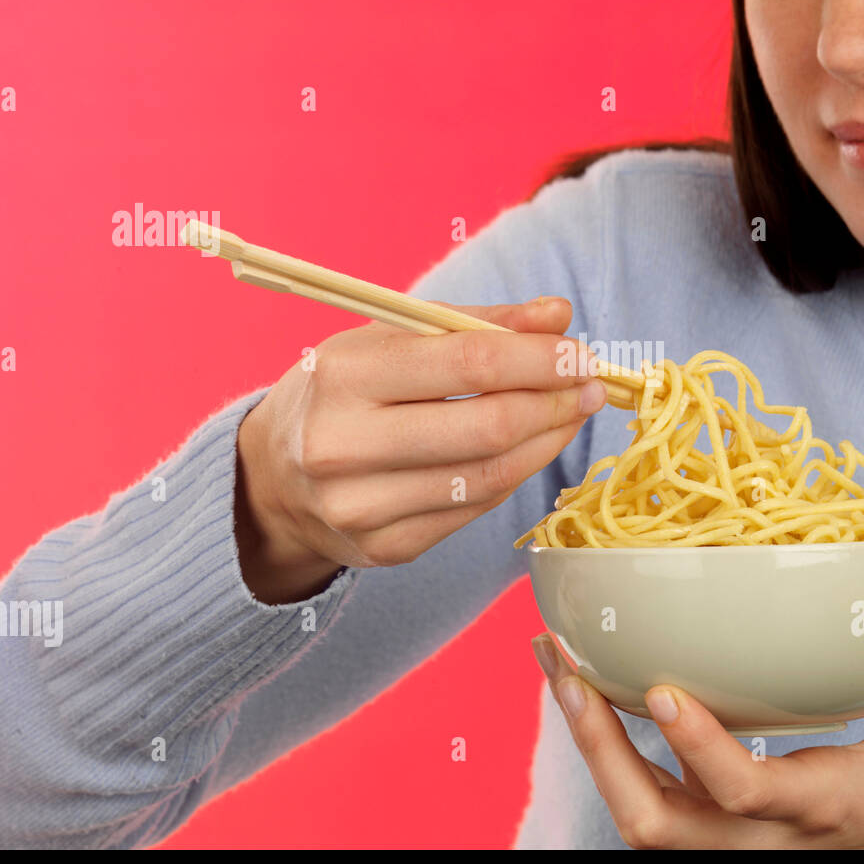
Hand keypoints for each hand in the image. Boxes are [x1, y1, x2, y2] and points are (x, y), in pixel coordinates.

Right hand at [235, 296, 605, 604]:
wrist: (273, 477)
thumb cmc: (343, 391)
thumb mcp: (390, 338)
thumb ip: (477, 323)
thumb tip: (559, 315)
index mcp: (343, 377)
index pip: (467, 364)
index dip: (538, 359)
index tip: (580, 352)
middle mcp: (343, 446)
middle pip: (487, 428)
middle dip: (555, 403)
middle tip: (590, 385)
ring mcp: (361, 508)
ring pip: (490, 477)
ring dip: (548, 442)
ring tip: (573, 413)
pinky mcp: (384, 548)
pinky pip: (475, 510)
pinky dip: (514, 475)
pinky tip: (529, 449)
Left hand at [530, 521, 863, 848]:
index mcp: (826, 805)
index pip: (750, 794)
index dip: (703, 751)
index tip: (664, 688)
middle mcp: (765, 841)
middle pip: (660, 825)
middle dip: (600, 750)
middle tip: (568, 666)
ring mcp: (733, 846)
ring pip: (641, 822)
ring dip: (591, 746)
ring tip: (560, 665)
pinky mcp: (716, 835)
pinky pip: (649, 805)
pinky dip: (611, 751)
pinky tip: (589, 687)